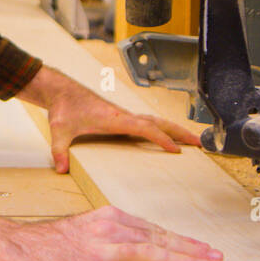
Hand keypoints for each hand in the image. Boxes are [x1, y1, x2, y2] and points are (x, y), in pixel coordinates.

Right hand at [0, 207, 222, 260]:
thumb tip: (139, 247)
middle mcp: (108, 232)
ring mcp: (99, 254)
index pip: (154, 229)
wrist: (14, 248)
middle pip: (158, 239)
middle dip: (191, 249)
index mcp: (109, 218)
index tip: (205, 248)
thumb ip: (111, 234)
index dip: (182, 240)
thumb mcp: (84, 228)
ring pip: (148, 257)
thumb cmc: (45, 242)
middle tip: (217, 258)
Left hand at [18, 66, 201, 172]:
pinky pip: (147, 122)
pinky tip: (167, 136)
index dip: (161, 139)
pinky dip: (161, 128)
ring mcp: (124, 115)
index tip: (176, 150)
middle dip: (180, 133)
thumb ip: (60, 150)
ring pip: (155, 121)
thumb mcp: (59, 131)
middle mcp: (123, 115)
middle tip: (200, 143)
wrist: (61, 91)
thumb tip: (61, 169)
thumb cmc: (63, 109)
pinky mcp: (121, 116)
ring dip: (174, 129)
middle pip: (159, 122)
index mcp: (114, 118)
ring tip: (192, 140)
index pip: (144, 129)